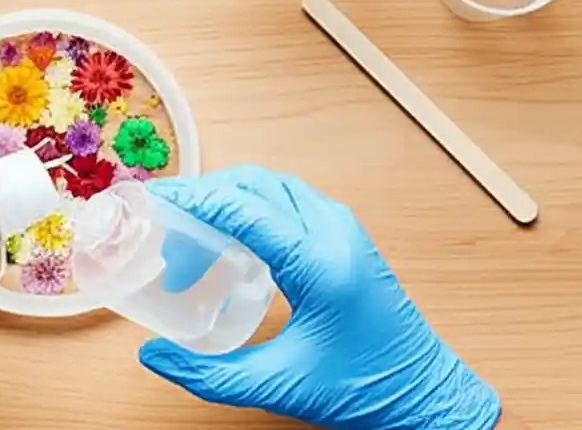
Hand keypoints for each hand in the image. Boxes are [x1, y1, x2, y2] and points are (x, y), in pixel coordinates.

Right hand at [138, 166, 500, 429]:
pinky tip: (233, 237)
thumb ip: (210, 375)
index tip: (157, 199)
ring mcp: (346, 231)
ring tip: (192, 229)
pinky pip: (293, 201)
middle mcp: (336, 234)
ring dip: (231, 197)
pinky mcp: (348, 239)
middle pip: (257, 185)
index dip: (195, 199)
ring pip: (275, 187)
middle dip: (206, 194)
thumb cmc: (367, 389)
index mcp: (321, 264)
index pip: (245, 210)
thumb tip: (154, 358)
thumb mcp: (281, 386)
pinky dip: (255, 206)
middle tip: (165, 218)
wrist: (426, 396)